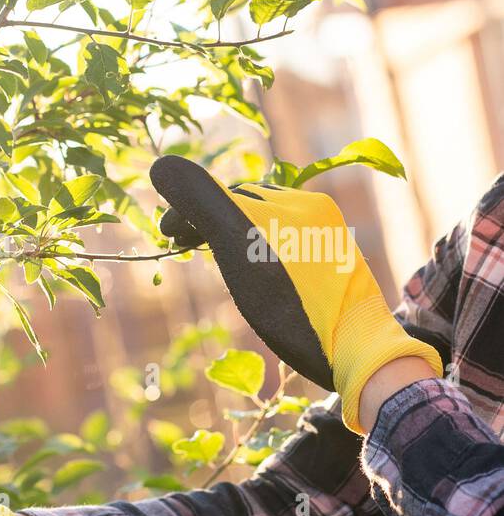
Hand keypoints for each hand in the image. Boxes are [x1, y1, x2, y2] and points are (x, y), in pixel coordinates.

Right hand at [150, 156, 441, 430]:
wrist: (354, 350)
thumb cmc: (291, 307)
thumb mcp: (237, 249)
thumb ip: (203, 202)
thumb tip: (161, 165)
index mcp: (288, 204)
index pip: (222, 193)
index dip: (187, 209)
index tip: (166, 234)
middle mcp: (310, 210)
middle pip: (242, 204)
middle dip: (207, 217)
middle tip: (180, 243)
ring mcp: (324, 233)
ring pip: (262, 221)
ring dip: (229, 232)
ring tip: (211, 255)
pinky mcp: (332, 257)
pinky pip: (284, 240)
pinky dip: (255, 247)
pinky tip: (250, 270)